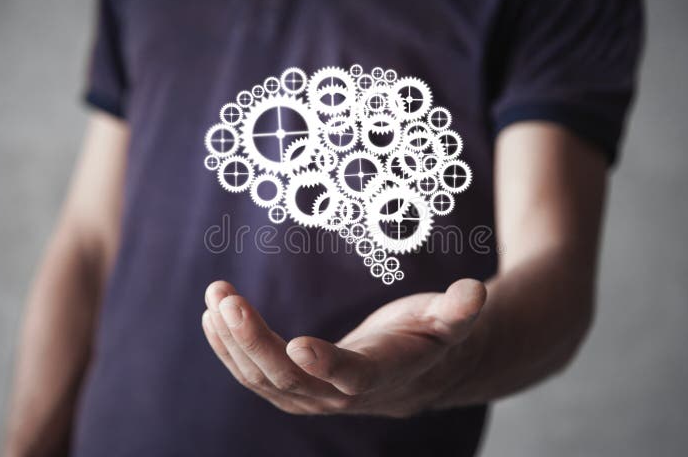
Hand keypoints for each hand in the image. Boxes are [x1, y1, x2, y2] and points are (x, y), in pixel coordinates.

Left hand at [201, 278, 486, 416]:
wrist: (415, 371)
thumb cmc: (432, 336)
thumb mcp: (451, 321)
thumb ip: (460, 310)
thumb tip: (475, 291)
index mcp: (382, 374)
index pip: (352, 376)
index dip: (327, 365)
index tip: (298, 344)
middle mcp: (341, 394)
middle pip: (289, 379)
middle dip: (254, 341)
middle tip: (227, 300)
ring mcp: (313, 395)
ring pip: (263, 379)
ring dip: (233, 342)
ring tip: (215, 298)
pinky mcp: (294, 387)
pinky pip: (254, 375)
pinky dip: (230, 349)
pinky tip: (213, 319)